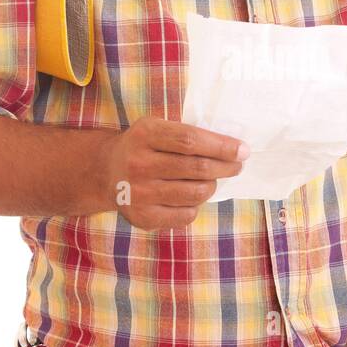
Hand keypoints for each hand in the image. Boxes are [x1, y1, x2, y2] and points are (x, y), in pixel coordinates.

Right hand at [99, 116, 249, 231]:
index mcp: (145, 134)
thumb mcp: (156, 129)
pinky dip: (196, 205)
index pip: (191, 140)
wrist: (104, 172)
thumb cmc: (142, 147)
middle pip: (196, 168)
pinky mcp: (142, 217)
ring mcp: (139, 193)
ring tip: (211, 180)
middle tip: (237, 166)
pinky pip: (185, 215)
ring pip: (195, 193)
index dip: (221, 146)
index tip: (242, 150)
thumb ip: (186, 135)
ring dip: (211, 186)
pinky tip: (191, 197)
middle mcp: (138, 164)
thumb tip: (233, 150)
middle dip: (225, 167)